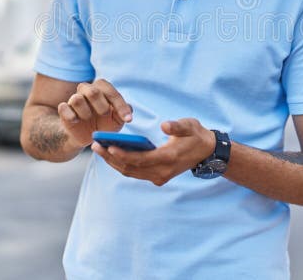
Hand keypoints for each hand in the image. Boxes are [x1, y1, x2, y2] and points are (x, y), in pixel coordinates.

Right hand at [57, 79, 132, 147]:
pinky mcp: (64, 110)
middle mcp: (87, 90)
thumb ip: (124, 113)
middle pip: (93, 91)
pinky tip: (76, 121)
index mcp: (102, 89)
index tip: (128, 120)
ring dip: (86, 112)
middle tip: (105, 115)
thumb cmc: (105, 123)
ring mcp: (74, 99)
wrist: (87, 135)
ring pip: (77, 99)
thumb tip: (129, 110)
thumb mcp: (117, 120)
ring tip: (89, 119)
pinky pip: (63, 108)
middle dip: (102, 106)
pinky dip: (70, 115)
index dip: (121, 105)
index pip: (111, 92)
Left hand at [91, 118, 215, 185]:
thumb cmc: (195, 135)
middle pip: (131, 168)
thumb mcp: (189, 125)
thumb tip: (164, 126)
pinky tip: (111, 154)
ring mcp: (159, 177)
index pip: (140, 159)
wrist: (206, 152)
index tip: (108, 147)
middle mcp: (162, 171)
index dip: (123, 154)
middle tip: (95, 146)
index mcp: (168, 158)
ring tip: (99, 149)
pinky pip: (135, 173)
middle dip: (111, 158)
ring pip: (131, 172)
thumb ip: (177, 126)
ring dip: (114, 163)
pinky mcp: (158, 177)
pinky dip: (122, 165)